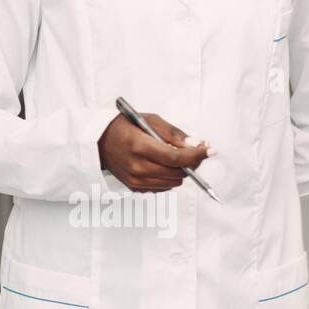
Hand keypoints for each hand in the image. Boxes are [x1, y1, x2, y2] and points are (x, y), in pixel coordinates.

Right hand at [98, 112, 214, 191]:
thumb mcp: (148, 120)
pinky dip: (169, 178)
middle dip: (191, 162)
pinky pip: (164, 188)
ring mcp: (136, 180)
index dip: (197, 155)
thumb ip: (173, 133)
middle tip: (194, 151)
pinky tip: (161, 165)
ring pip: (174, 182)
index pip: (176, 158)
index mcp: (140, 147)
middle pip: (178, 173)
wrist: (98, 141)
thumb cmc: (123, 127)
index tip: (210, 150)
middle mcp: (137, 167)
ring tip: (173, 157)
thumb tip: (196, 145)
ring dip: (180, 171)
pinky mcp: (135, 187)